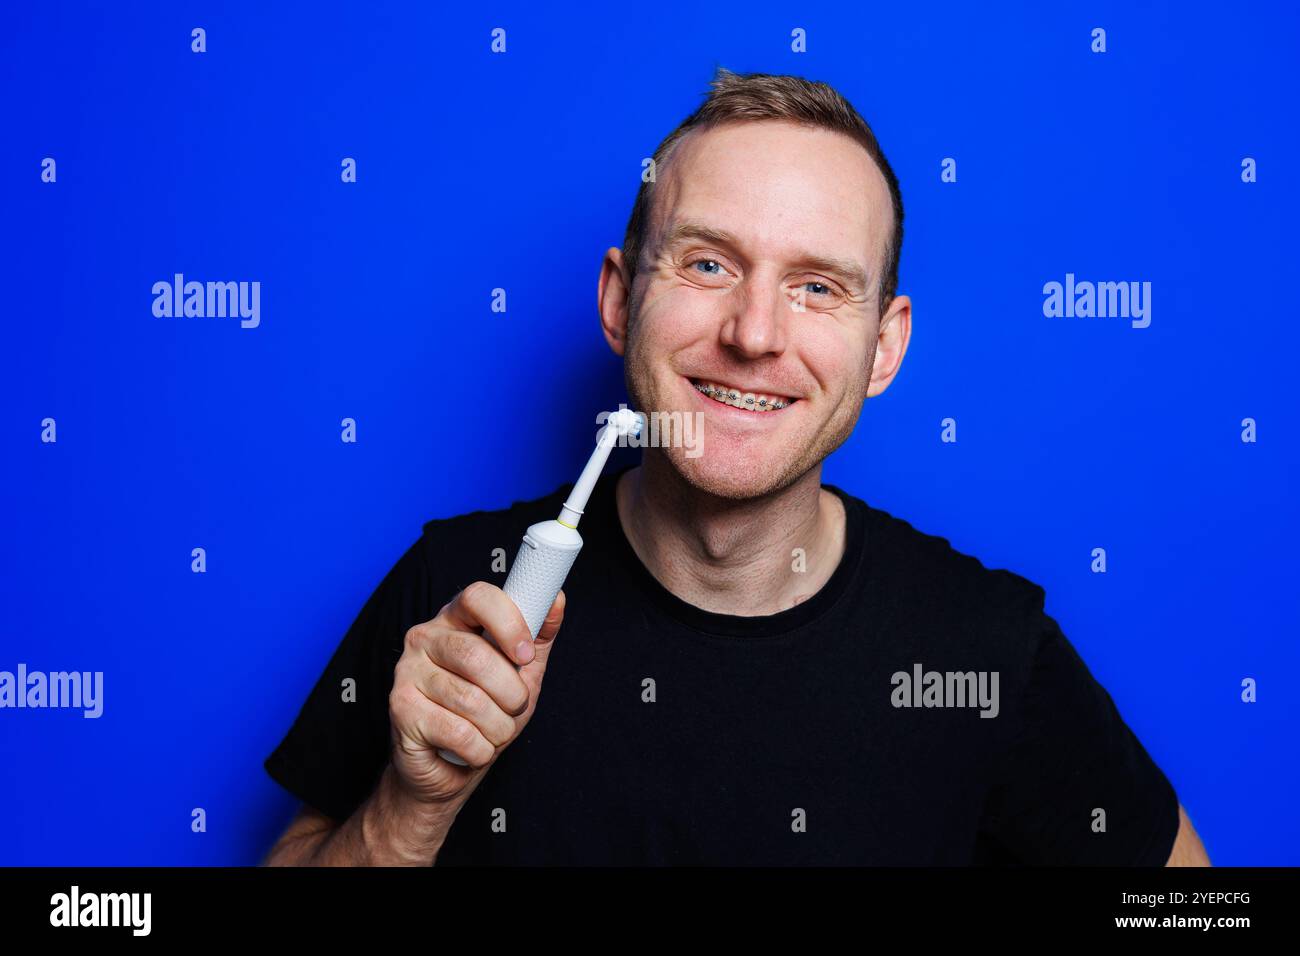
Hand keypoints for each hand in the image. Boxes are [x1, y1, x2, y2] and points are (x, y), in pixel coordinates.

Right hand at [387, 583, 564, 803]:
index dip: (509, 623)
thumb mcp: (520, 671)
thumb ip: (538, 637)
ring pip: (469, 699)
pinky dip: (479, 749)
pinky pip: (457, 731)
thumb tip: (556, 601)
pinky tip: (473, 748)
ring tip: (494, 732)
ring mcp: (407, 672)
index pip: (478, 597)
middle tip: (515, 706)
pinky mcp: (400, 709)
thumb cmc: (485, 712)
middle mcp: (424, 638)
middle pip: (475, 655)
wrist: (448, 766)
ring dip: (498, 727)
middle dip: (511, 692)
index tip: (526, 654)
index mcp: (455, 619)